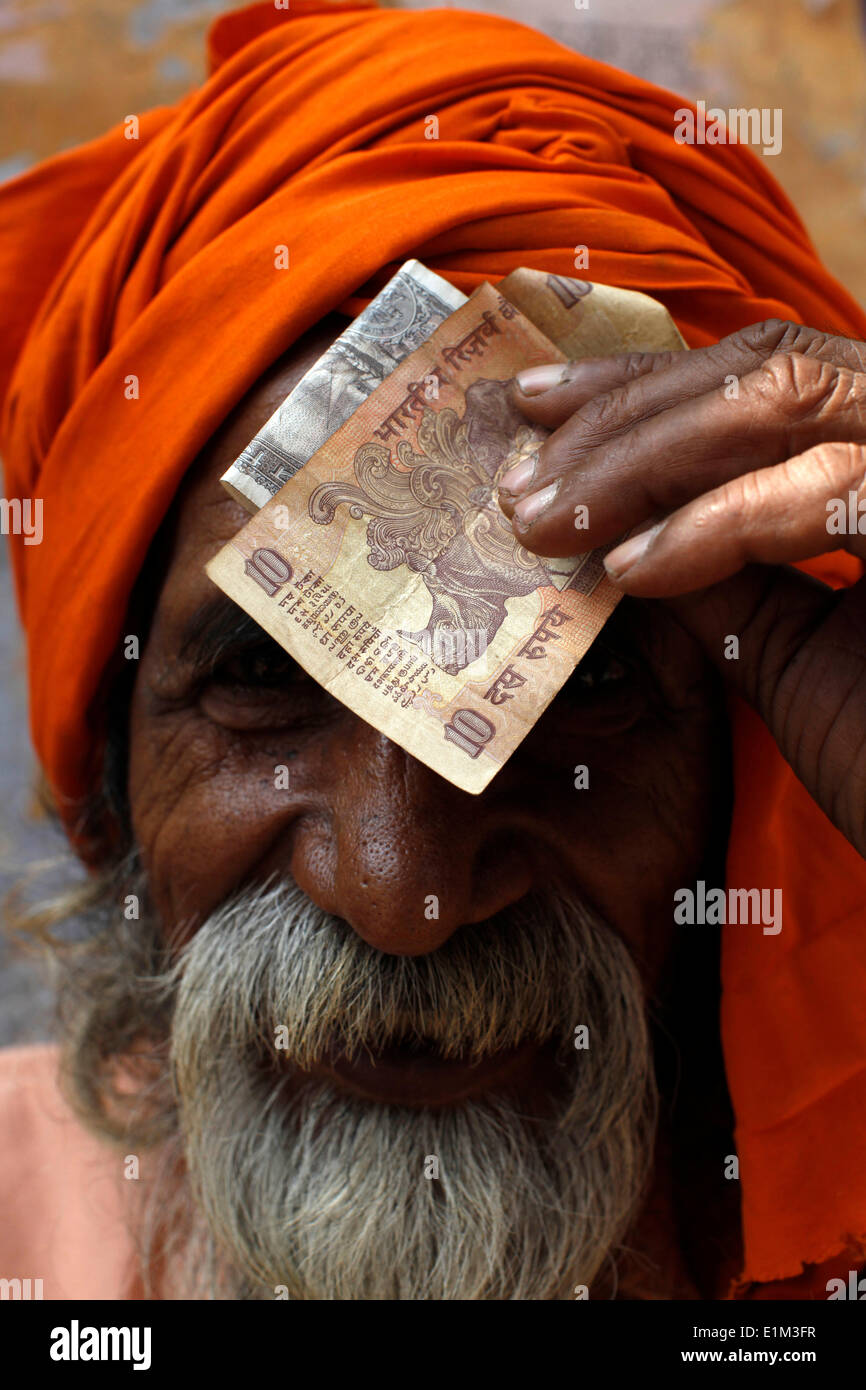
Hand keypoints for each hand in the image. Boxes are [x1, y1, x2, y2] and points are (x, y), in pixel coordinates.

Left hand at [499, 319, 865, 856]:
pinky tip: (630, 570)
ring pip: (786, 405)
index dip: (642, 384)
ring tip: (545, 522)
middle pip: (766, 371)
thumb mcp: (782, 643)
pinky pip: (829, 490)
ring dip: (644, 462)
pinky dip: (720, 524)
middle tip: (517, 481)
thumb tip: (611, 519)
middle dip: (623, 419)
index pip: (760, 376)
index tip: (533, 407)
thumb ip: (715, 563)